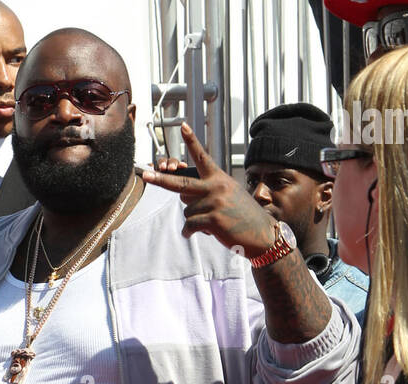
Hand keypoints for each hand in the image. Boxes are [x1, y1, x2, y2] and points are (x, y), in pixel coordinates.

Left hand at [142, 122, 275, 254]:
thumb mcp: (228, 196)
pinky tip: (202, 233)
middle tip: (144, 174)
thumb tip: (182, 196)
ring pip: (187, 211)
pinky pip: (190, 225)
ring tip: (212, 224)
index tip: (183, 125)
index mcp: (219, 178)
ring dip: (194, 220)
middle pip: (181, 183)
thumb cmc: (243, 216)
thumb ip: (206, 192)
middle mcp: (215, 187)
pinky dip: (190, 232)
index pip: (202, 157)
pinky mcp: (213, 220)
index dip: (192, 142)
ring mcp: (214, 203)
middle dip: (161, 179)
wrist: (262, 234)